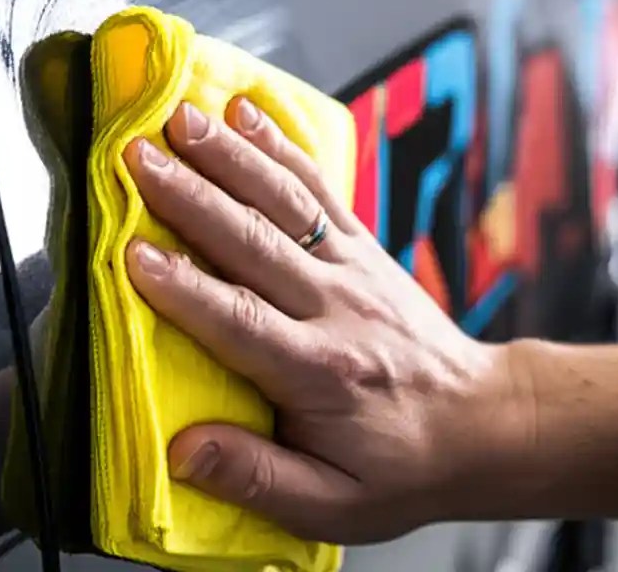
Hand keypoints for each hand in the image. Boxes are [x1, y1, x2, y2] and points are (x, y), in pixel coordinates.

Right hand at [122, 98, 531, 543]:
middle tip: (138, 158)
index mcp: (320, 372)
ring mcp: (351, 269)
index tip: (133, 254)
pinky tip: (245, 113)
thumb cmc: (402, 467)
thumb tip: (183, 452)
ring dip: (229, 155)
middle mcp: (335, 308)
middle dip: (191, 195)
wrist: (484, 423)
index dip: (184, 287)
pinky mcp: (361, 247)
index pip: (241, 321)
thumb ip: (257, 478)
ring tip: (181, 118)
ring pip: (284, 201)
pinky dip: (280, 146)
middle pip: (254, 242)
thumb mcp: (334, 504)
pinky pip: (318, 188)